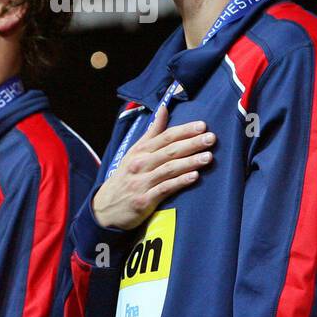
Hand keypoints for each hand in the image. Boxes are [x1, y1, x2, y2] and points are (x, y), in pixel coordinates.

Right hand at [92, 103, 214, 231]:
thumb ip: (152, 132)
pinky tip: (194, 177)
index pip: (165, 137)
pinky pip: (165, 189)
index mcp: (140, 151)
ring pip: (169, 169)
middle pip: (170, 151)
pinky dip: (180, 182)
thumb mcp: (134, 152)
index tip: (202, 126)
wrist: (105, 208)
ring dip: (190, 162)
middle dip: (192, 144)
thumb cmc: (125, 176)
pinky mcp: (144, 200)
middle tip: (211, 138)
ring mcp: (142, 182)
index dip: (184, 131)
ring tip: (208, 157)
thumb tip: (164, 109)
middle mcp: (141, 164)